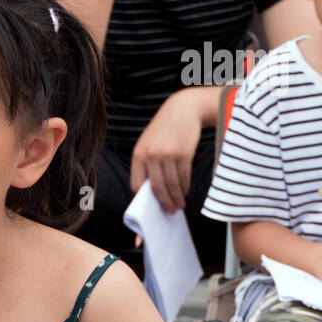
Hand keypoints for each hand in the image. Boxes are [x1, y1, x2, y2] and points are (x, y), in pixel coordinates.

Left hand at [130, 90, 203, 212]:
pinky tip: (185, 192)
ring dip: (177, 198)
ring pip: (172, 185)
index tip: (151, 207)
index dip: (143, 198)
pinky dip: (185, 187)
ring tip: (179, 205)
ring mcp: (168, 154)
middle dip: (164, 203)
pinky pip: (184, 177)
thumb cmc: (164, 130)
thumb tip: (152, 191)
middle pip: (156, 188)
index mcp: (138, 155)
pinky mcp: (184, 154)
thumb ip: (147, 164)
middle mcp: (151, 155)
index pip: (137, 184)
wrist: (183, 109)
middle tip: (170, 212)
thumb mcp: (148, 144)